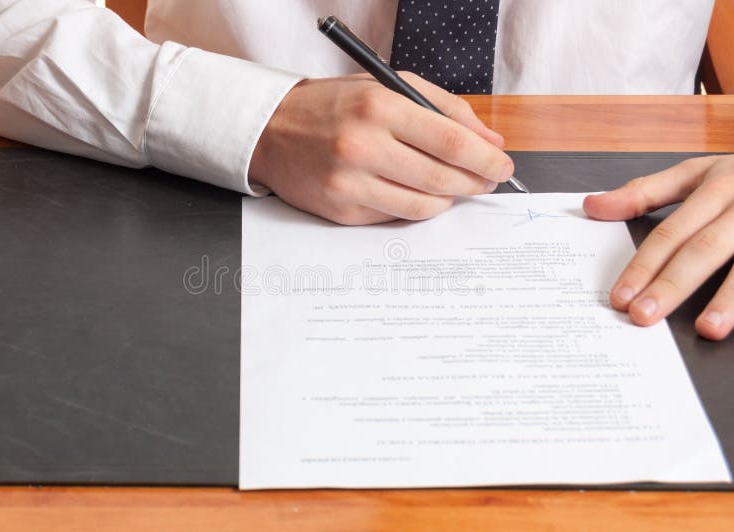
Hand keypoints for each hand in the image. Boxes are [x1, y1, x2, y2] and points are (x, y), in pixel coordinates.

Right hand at [249, 73, 513, 224]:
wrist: (272, 131)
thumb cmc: (334, 105)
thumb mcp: (387, 86)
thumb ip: (443, 108)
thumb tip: (491, 141)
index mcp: (379, 107)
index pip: (451, 142)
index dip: (486, 159)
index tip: (503, 166)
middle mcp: (363, 146)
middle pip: (442, 178)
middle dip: (475, 183)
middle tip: (487, 181)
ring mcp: (350, 183)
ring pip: (423, 206)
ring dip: (448, 199)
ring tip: (454, 187)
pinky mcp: (342, 210)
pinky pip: (396, 216)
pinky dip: (416, 207)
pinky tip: (417, 192)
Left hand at [583, 155, 733, 340]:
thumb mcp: (696, 174)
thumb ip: (645, 192)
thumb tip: (591, 205)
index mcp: (717, 187)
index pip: (671, 232)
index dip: (644, 266)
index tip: (620, 297)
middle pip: (704, 249)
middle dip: (672, 286)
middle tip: (643, 316)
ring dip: (730, 299)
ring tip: (708, 328)